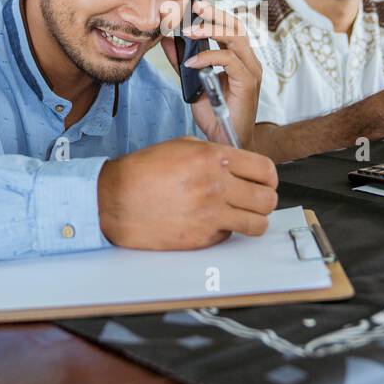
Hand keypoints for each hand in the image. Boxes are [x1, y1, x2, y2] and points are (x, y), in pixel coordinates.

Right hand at [97, 137, 278, 249]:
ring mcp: (210, 214)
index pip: (266, 170)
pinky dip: (225, 230)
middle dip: (266, 199)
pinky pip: (229, 235)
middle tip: (257, 199)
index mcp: (214, 159)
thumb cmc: (142, 172)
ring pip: (257, 223)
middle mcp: (216, 186)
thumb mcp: (182, 146)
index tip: (266, 181)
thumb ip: (215, 153)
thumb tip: (239, 163)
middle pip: (268, 199)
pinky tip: (211, 222)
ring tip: (243, 215)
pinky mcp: (201, 237)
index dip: (270, 177)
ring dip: (254, 219)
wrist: (114, 200)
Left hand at [160, 0, 262, 149]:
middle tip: (193, 6)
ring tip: (187, 31)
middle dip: (214, 13)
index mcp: (239, 58)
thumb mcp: (193, 82)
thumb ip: (182, 61)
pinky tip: (192, 63)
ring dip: (210, 30)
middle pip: (235, 25)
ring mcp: (251, 71)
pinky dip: (209, 57)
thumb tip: (167, 39)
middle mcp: (248, 61)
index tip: (192, 3)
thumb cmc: (215, 113)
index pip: (229, 26)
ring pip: (236, 37)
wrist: (226, 141)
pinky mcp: (248, 83)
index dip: (212, 13)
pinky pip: (229, 60)